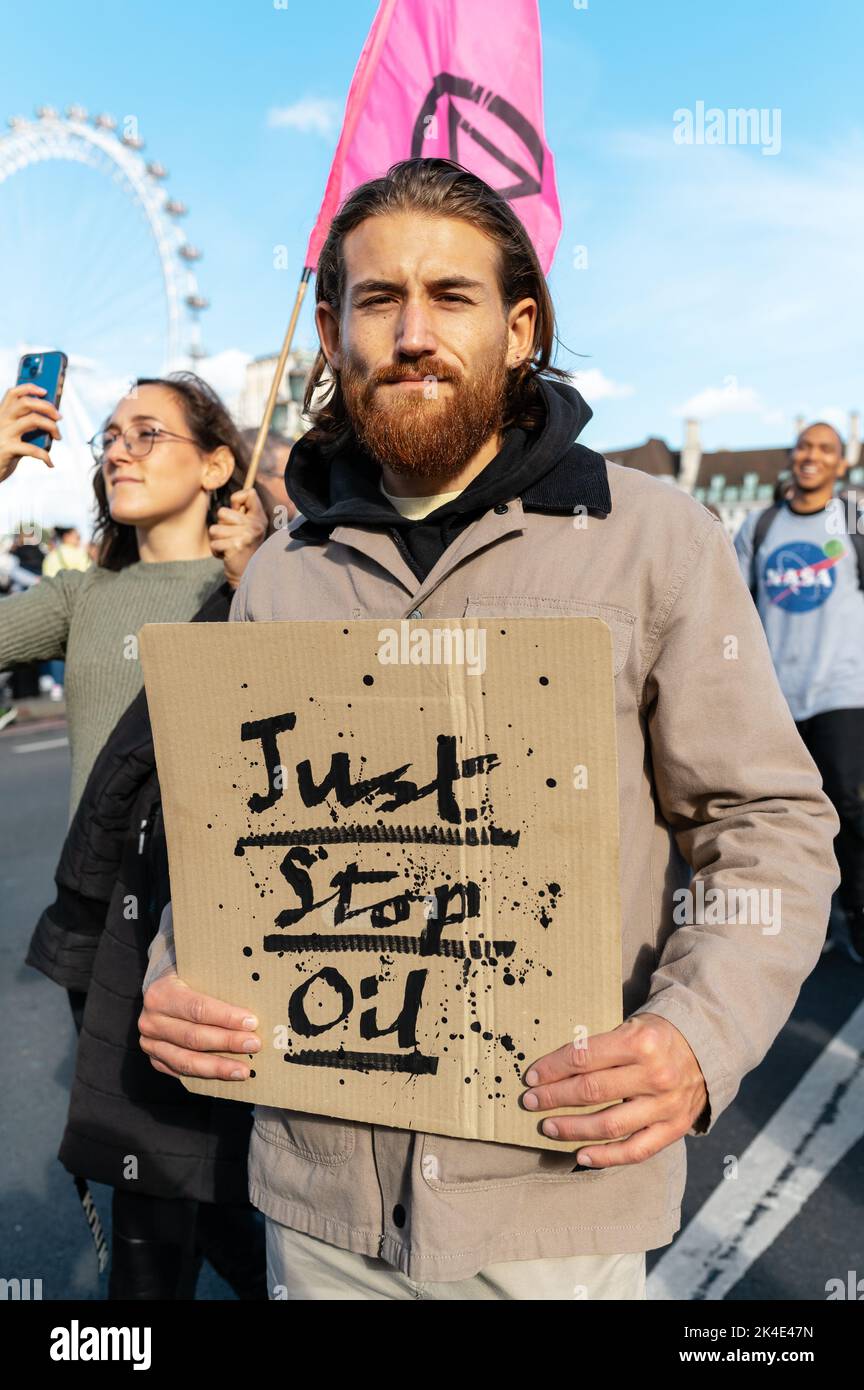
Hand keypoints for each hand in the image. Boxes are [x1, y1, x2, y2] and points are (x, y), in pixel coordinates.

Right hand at [0, 383, 60, 479]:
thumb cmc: (5, 453)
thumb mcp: (12, 435)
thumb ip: (25, 426)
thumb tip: (51, 420)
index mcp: (2, 414)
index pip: (13, 393)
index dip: (30, 388)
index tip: (45, 392)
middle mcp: (2, 420)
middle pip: (26, 403)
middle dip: (47, 406)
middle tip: (59, 417)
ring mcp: (4, 433)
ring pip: (33, 420)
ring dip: (52, 427)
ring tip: (58, 436)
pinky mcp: (7, 449)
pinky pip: (33, 449)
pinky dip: (45, 456)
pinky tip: (50, 462)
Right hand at [139, 969, 261, 1080]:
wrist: (160, 989)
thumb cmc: (186, 979)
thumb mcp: (196, 971)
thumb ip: (217, 982)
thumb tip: (254, 995)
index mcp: (161, 994)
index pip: (197, 1008)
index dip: (226, 1017)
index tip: (251, 1022)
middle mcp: (151, 1021)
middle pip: (194, 1037)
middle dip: (227, 1043)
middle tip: (254, 1044)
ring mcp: (150, 1043)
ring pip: (186, 1061)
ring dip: (218, 1067)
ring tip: (243, 1070)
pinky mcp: (155, 1059)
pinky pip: (181, 1072)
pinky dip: (205, 1076)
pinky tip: (225, 1076)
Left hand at [208, 486, 266, 587]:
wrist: (247, 574)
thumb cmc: (244, 549)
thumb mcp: (249, 529)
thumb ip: (242, 514)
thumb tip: (234, 499)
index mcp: (259, 518)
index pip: (250, 493)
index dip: (237, 500)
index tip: (237, 513)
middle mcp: (255, 525)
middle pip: (223, 512)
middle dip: (221, 526)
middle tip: (232, 537)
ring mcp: (246, 536)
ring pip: (215, 529)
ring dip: (217, 540)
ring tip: (229, 547)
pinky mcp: (235, 546)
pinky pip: (214, 543)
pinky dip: (216, 551)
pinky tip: (227, 555)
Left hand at [521, 1013, 708, 1166]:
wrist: (706, 1048)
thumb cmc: (656, 1036)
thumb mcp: (630, 1026)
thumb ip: (600, 1046)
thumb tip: (552, 1069)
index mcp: (640, 1041)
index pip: (584, 1057)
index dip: (552, 1068)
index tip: (531, 1076)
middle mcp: (654, 1074)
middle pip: (591, 1091)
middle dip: (554, 1097)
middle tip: (529, 1102)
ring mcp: (666, 1105)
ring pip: (610, 1125)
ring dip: (572, 1129)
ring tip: (548, 1127)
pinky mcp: (674, 1128)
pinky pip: (636, 1150)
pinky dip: (606, 1157)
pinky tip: (581, 1156)